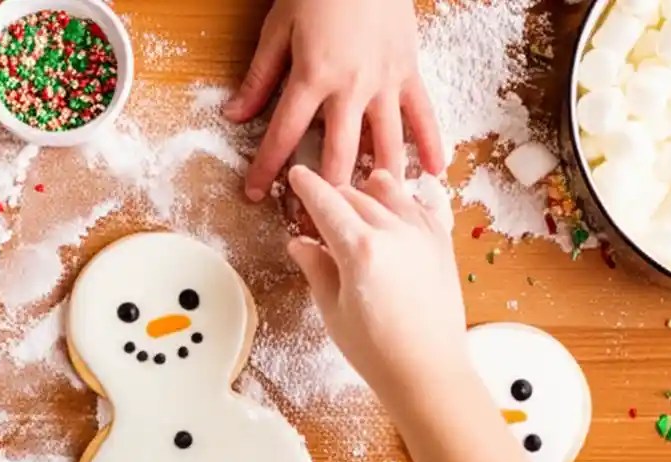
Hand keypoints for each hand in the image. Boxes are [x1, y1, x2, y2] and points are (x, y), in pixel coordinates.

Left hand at [225, 0, 444, 201]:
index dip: (267, 169)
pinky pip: (423, 115)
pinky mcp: (410, 73)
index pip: (283, 135)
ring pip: (385, 144)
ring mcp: (386, 83)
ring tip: (373, 216)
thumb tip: (235, 114)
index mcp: (313, 77)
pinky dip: (431, 144)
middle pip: (337, 154)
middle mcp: (351, 88)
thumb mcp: (278, 28)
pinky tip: (435, 174)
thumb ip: (259, 77)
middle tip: (319, 224)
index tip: (255, 195)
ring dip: (377, 182)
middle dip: (327, 193)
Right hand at [286, 165, 464, 403]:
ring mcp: (422, 234)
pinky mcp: (442, 243)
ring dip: (368, 192)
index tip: (298, 176)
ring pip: (389, 191)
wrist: (429, 371)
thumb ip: (316, 268)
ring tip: (357, 202)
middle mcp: (393, 231)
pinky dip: (403, 201)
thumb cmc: (376, 351)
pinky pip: (421, 205)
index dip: (307, 187)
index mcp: (359, 249)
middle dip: (333, 197)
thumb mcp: (333, 311)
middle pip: (354, 194)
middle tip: (320, 211)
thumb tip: (299, 243)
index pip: (325, 203)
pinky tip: (395, 208)